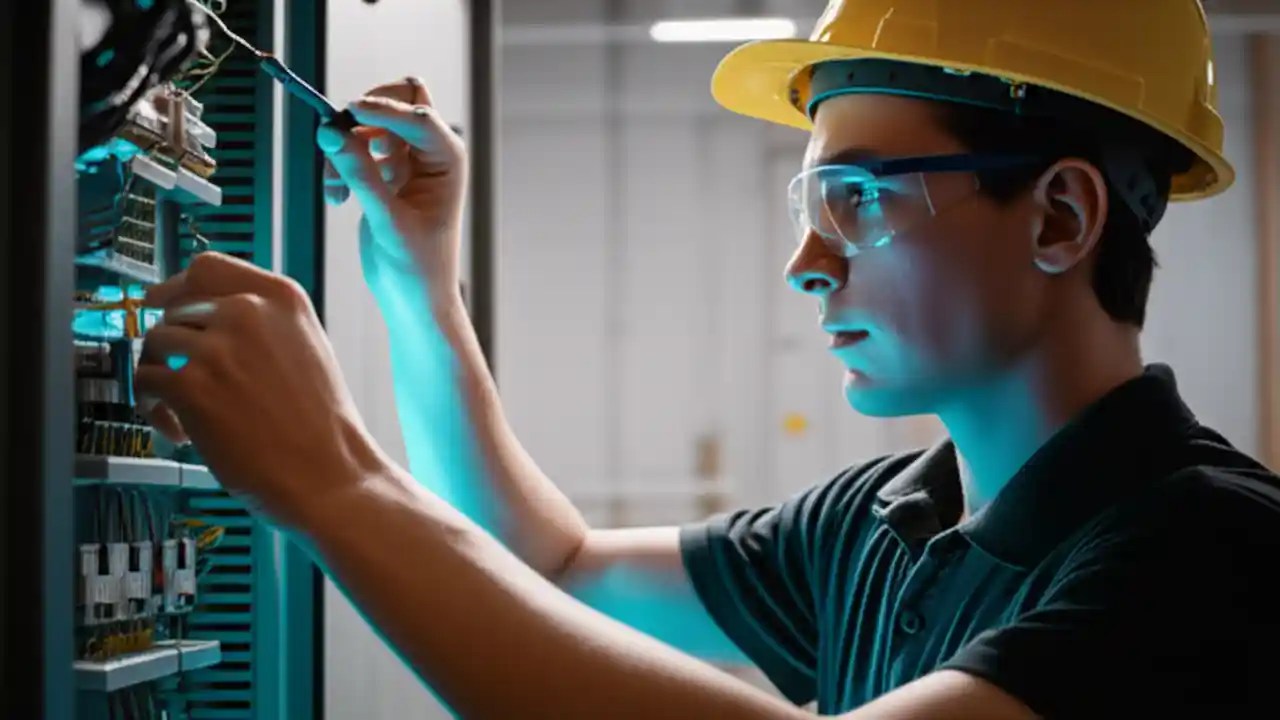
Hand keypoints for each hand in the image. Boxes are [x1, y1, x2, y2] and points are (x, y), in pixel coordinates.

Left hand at [136, 252, 382, 527]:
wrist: (331, 474)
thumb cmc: (324, 426)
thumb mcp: (307, 349)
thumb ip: (263, 325)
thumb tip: (207, 321)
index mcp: (282, 298)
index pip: (207, 267)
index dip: (177, 287)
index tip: (162, 301)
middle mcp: (247, 312)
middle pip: (174, 307)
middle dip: (172, 344)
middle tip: (180, 376)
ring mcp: (217, 347)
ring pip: (154, 343)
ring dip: (159, 377)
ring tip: (181, 411)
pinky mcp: (191, 386)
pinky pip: (145, 381)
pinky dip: (152, 408)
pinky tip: (179, 429)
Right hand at [319, 77, 466, 305]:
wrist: (413, 297)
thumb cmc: (417, 267)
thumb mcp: (386, 220)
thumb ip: (359, 173)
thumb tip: (331, 131)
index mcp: (447, 159)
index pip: (416, 113)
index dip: (381, 109)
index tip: (347, 114)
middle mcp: (432, 153)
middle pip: (397, 101)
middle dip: (363, 118)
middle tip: (338, 141)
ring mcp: (409, 160)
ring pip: (370, 123)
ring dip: (345, 146)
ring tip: (335, 188)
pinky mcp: (387, 172)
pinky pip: (357, 145)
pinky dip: (341, 164)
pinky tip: (337, 197)